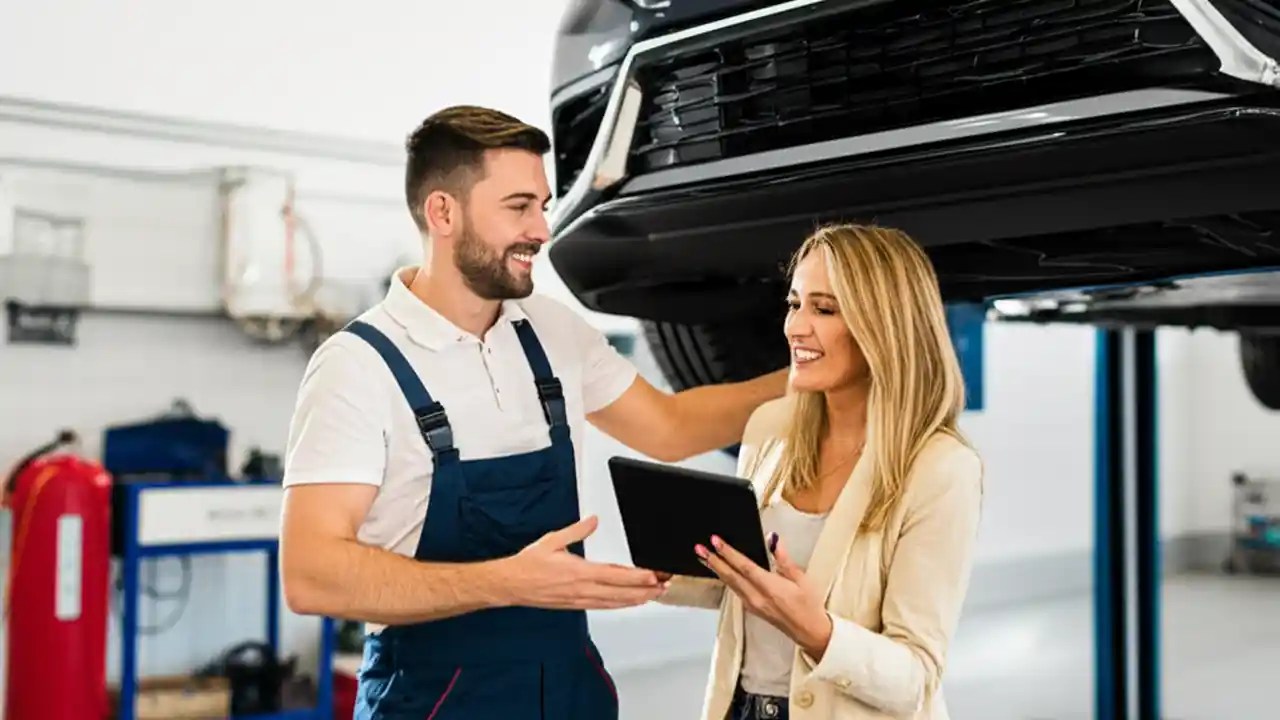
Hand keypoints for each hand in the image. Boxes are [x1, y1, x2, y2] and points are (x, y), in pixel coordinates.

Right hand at [500, 515, 666, 609]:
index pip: (615, 576)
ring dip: (636, 600)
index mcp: (579, 571)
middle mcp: (582, 589)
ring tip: (654, 596)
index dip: (637, 578)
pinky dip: (620, 605)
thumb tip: (594, 520)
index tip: (654, 576)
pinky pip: (603, 606)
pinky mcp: (576, 605)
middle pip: (621, 593)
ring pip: (614, 603)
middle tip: (664, 587)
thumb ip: (576, 530)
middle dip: (645, 591)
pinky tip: (629, 603)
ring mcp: (580, 599)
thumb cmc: (529, 564)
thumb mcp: (553, 540)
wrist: (511, 584)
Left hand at [698, 533, 832, 659]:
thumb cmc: (809, 605)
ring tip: (704, 558)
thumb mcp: (801, 579)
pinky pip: (735, 591)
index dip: (729, 554)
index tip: (716, 542)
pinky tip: (720, 572)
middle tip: (700, 548)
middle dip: (714, 561)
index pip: (745, 567)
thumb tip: (773, 540)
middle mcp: (758, 598)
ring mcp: (753, 605)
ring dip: (716, 570)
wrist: (809, 631)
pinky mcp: (752, 609)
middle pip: (731, 577)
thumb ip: (784, 559)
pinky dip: (725, 580)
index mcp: (771, 588)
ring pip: (730, 585)